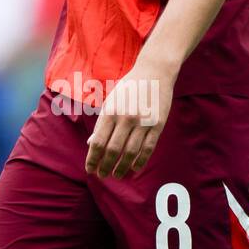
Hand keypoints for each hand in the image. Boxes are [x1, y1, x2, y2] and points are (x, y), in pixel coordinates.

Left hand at [84, 59, 174, 178]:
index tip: (90, 169)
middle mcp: (125, 118)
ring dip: (122, 167)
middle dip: (105, 166)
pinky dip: (140, 161)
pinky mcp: (157, 125)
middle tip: (102, 176)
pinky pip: (148, 148)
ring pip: (130, 153)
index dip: (92, 159)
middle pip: (112, 150)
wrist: (155, 72)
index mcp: (110, 112)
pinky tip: (134, 168)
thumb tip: (91, 144)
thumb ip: (101, 123)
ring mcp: (143, 122)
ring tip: (117, 175)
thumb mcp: (111, 101)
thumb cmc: (129, 88)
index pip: (98, 142)